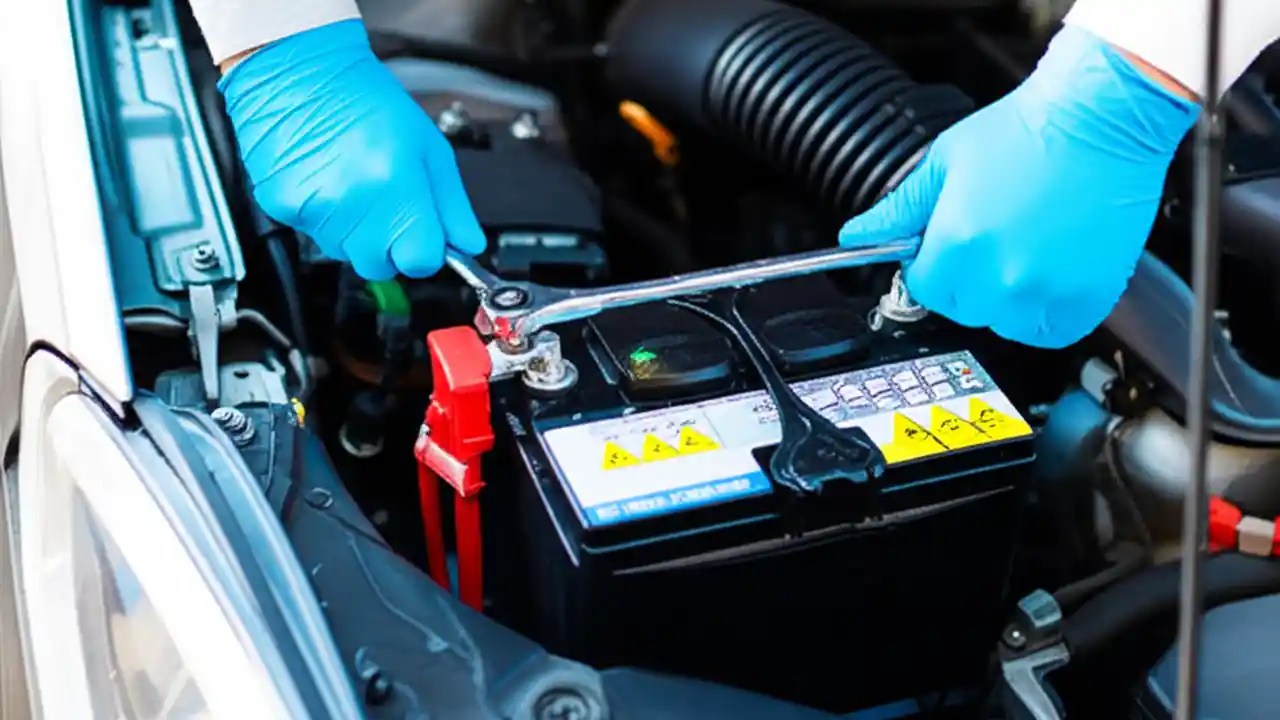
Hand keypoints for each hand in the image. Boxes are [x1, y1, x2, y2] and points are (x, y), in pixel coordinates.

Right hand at [218, 20, 484, 279]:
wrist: (298, 71)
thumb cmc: (364, 99)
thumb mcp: (428, 146)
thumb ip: (452, 204)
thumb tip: (468, 243)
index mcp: (396, 188)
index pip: (421, 260)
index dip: (426, 248)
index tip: (423, 232)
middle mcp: (353, 205)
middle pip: (382, 265)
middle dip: (390, 245)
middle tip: (388, 205)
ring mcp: (315, 210)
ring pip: (346, 254)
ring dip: (356, 232)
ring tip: (355, 184)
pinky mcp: (283, 208)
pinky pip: (314, 235)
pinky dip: (325, 217)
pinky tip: (328, 181)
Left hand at [839, 26, 1198, 348]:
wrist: (1101, 117)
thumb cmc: (1028, 130)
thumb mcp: (945, 162)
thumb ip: (898, 210)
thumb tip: (856, 236)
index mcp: (958, 244)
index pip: (923, 287)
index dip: (932, 264)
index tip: (949, 243)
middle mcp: (1002, 276)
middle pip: (962, 308)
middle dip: (968, 279)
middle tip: (994, 234)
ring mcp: (1047, 292)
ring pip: (1006, 323)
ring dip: (1008, 298)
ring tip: (1027, 247)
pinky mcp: (1087, 299)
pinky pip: (1050, 332)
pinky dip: (1046, 312)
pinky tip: (1051, 269)